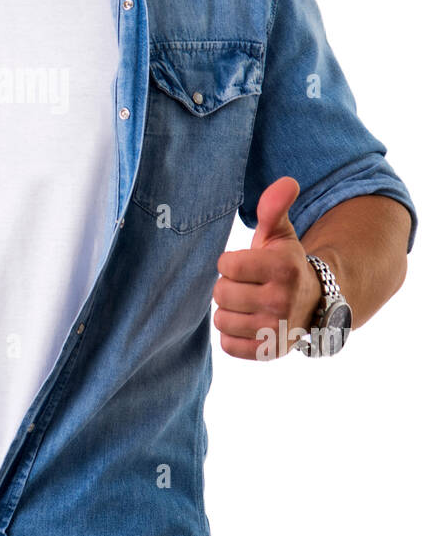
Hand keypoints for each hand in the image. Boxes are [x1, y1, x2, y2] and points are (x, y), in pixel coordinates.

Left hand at [212, 177, 322, 359]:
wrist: (314, 304)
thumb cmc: (286, 264)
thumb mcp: (282, 234)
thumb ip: (275, 207)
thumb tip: (287, 181)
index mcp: (283, 268)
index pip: (226, 265)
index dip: (230, 263)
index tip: (245, 265)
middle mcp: (282, 301)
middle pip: (221, 293)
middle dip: (228, 287)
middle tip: (247, 286)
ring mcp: (277, 330)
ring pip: (222, 320)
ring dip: (229, 311)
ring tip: (248, 305)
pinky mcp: (270, 353)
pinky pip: (228, 346)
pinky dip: (232, 336)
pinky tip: (248, 324)